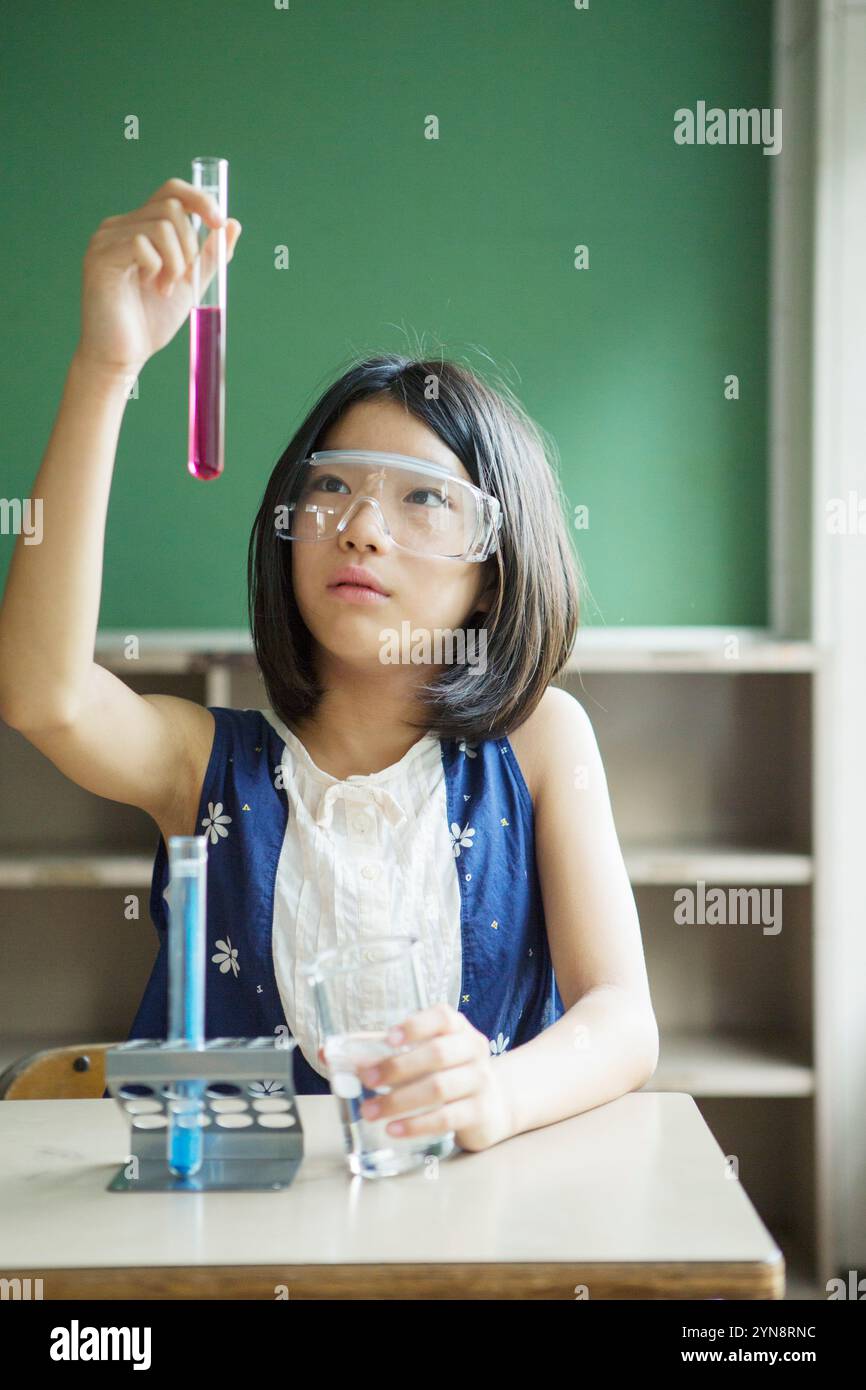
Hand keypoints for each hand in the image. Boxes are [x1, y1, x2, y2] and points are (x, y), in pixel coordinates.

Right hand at [77, 175, 241, 376]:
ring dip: (176, 261)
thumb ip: (209, 256)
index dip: (200, 199)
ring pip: (161, 225)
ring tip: (165, 288)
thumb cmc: (151, 321)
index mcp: (140, 227)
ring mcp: (106, 239)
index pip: (171, 191)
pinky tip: (152, 288)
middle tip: (181, 278)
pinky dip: (158, 267)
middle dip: (190, 244)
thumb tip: (232, 224)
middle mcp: (120, 226)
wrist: (124, 355)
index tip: (219, 222)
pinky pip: (142, 243)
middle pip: (171, 206)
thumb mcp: (190, 283)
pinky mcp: (100, 257)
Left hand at [357, 1004, 514, 1153]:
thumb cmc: (445, 1071)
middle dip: (397, 1067)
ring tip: (370, 1112)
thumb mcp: (421, 1055)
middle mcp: (473, 1049)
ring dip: (400, 1100)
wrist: (493, 1104)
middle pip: (437, 1054)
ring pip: (440, 1088)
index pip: (443, 1017)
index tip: (389, 1039)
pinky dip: (418, 1124)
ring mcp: (480, 1081)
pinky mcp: (480, 1113)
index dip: (416, 1025)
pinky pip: (447, 1118)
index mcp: (457, 1028)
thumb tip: (325, 1052)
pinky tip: (394, 1129)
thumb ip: (377, 1051)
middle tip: (366, 1081)